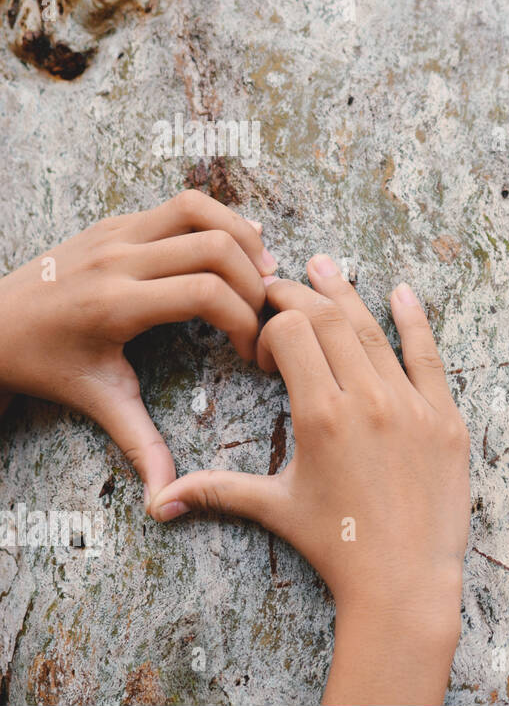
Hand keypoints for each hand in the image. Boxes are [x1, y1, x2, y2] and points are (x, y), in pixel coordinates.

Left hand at [0, 189, 275, 501]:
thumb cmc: (45, 364)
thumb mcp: (97, 401)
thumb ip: (140, 445)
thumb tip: (165, 500)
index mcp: (115, 305)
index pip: (206, 293)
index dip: (245, 321)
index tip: (250, 351)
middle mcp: (117, 259)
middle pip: (215, 246)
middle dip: (254, 281)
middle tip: (265, 314)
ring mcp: (115, 232)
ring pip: (200, 209)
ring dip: (243, 237)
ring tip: (263, 272)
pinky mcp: (116, 221)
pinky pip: (181, 205)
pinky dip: (219, 219)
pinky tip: (237, 246)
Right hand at [148, 255, 469, 703]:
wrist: (404, 580)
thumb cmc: (337, 546)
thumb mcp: (276, 509)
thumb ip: (218, 490)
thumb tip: (161, 501)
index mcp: (320, 415)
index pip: (292, 332)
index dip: (272, 328)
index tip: (267, 351)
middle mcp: (367, 400)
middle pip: (330, 320)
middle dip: (301, 294)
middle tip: (281, 282)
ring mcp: (412, 405)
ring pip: (376, 331)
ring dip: (348, 295)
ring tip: (326, 265)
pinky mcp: (445, 417)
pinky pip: (429, 357)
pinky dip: (415, 321)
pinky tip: (403, 293)